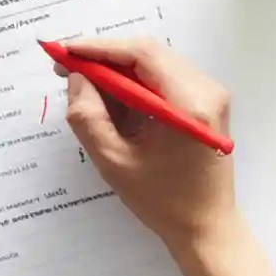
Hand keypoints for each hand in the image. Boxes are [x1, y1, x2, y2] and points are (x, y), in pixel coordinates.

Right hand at [59, 38, 237, 252]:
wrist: (206, 227)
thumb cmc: (162, 201)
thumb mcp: (114, 162)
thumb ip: (88, 117)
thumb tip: (77, 78)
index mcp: (188, 104)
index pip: (141, 54)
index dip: (99, 48)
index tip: (65, 52)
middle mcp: (207, 90)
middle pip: (149, 53)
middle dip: (105, 58)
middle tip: (68, 70)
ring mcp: (211, 94)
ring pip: (156, 63)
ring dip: (120, 69)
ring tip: (86, 85)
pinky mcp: (208, 102)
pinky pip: (166, 77)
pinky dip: (137, 81)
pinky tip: (113, 97)